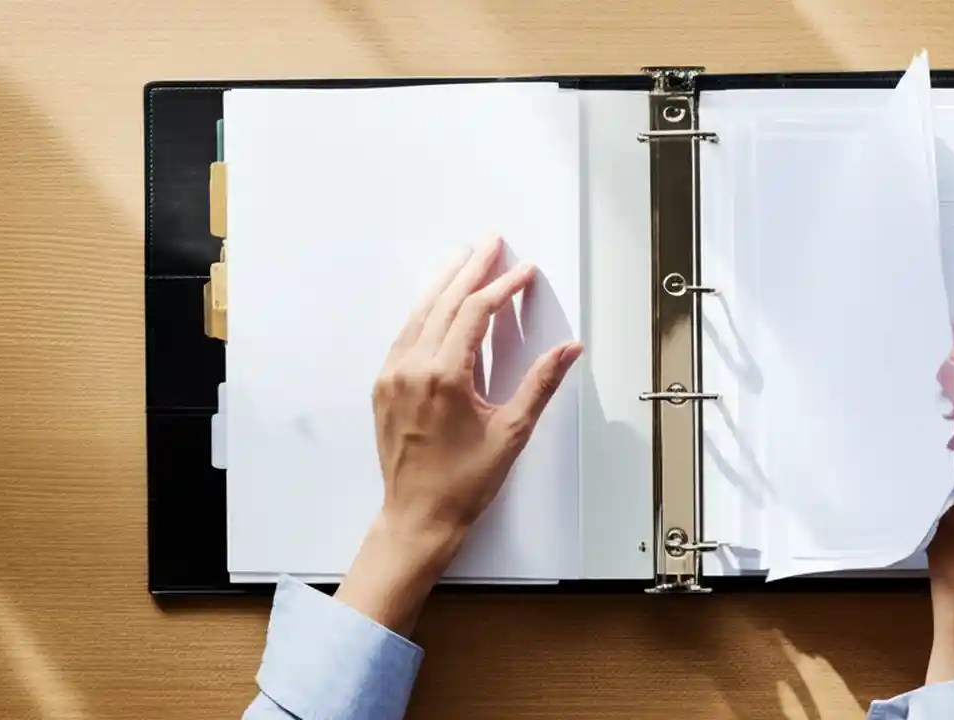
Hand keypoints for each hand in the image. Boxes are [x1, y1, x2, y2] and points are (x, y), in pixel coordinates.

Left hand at [335, 235, 582, 633]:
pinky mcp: (384, 386)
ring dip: (445, 282)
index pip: (475, 313)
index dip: (502, 286)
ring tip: (465, 257)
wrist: (417, 516)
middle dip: (472, 269)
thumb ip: (540, 383)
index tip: (523, 270)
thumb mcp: (511, 432)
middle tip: (493, 242)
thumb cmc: (464, 482)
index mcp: (444, 376)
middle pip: (444, 301)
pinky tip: (437, 299)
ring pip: (420, 312)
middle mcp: (412, 368)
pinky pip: (405, 334)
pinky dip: (425, 309)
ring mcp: (392, 375)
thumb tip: (569, 348)